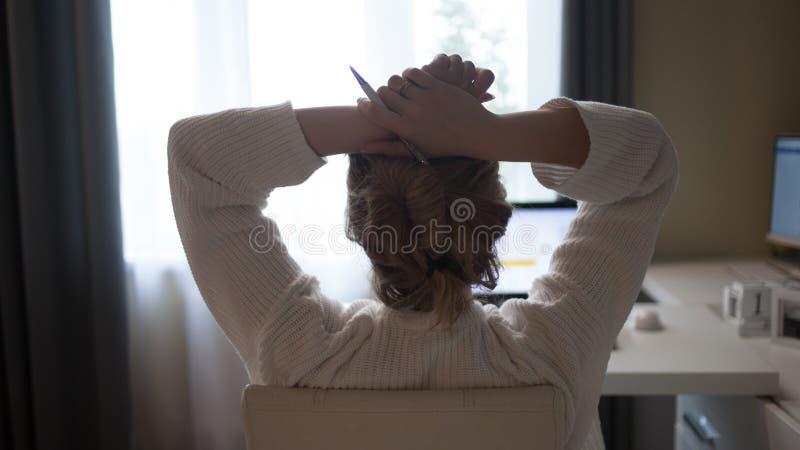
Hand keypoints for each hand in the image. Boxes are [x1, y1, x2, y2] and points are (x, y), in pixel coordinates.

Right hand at [357, 55, 496, 157]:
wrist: (475, 133)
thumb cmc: (445, 145)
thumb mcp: (417, 151)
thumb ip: (389, 149)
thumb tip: (365, 147)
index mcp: (406, 130)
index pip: (374, 113)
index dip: (364, 105)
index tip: (361, 101)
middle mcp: (413, 113)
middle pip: (384, 94)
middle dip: (381, 93)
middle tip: (385, 95)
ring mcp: (425, 98)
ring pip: (398, 81)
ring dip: (395, 83)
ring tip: (399, 87)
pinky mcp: (437, 86)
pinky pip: (415, 73)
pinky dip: (410, 74)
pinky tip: (412, 79)